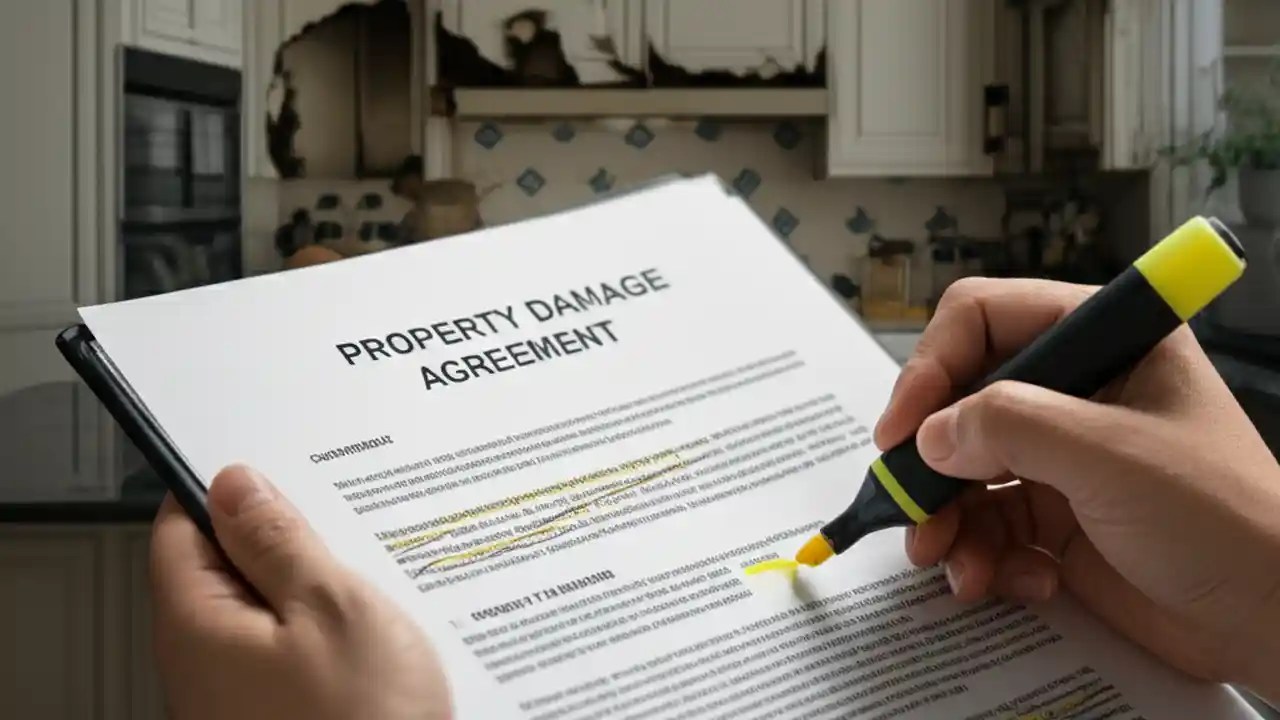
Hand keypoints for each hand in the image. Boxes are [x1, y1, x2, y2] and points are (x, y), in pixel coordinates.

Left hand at [149, 465, 451, 719]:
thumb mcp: (332, 606)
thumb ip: (278, 541)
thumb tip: (238, 486)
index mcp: (197, 625)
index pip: (181, 527)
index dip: (227, 487)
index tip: (275, 466)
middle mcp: (205, 662)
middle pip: (225, 566)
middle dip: (285, 536)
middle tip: (344, 527)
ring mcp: (241, 692)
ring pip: (266, 607)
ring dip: (315, 584)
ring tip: (371, 580)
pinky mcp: (279, 710)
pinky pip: (290, 648)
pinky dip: (328, 627)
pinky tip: (373, 628)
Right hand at [875, 277, 1279, 702]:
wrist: (1270, 621)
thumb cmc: (1223, 520)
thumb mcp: (1111, 457)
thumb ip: (1010, 428)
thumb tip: (929, 436)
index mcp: (1103, 341)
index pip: (985, 319)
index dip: (932, 366)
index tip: (903, 428)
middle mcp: (1076, 391)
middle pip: (960, 401)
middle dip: (928, 461)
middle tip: (908, 507)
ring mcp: (1062, 458)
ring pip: (962, 472)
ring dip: (947, 520)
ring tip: (952, 563)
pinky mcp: (1055, 519)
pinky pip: (986, 526)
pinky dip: (982, 556)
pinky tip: (1009, 582)